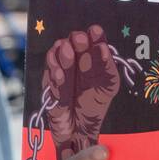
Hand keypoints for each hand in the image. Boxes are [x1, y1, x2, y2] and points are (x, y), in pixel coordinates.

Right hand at [43, 24, 119, 159]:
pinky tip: (59, 74)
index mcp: (90, 58)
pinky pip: (50, 78)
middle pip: (72, 45)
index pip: (91, 42)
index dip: (93, 36)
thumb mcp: (108, 85)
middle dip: (76, 42)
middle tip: (79, 38)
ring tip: (67, 51)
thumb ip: (107, 67)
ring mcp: (59, 71)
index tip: (95, 31)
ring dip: (63, 55)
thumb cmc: (95, 104)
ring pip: (57, 57)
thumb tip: (103, 47)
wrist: (79, 128)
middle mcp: (74, 61)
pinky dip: (55, 76)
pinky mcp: (49, 85)